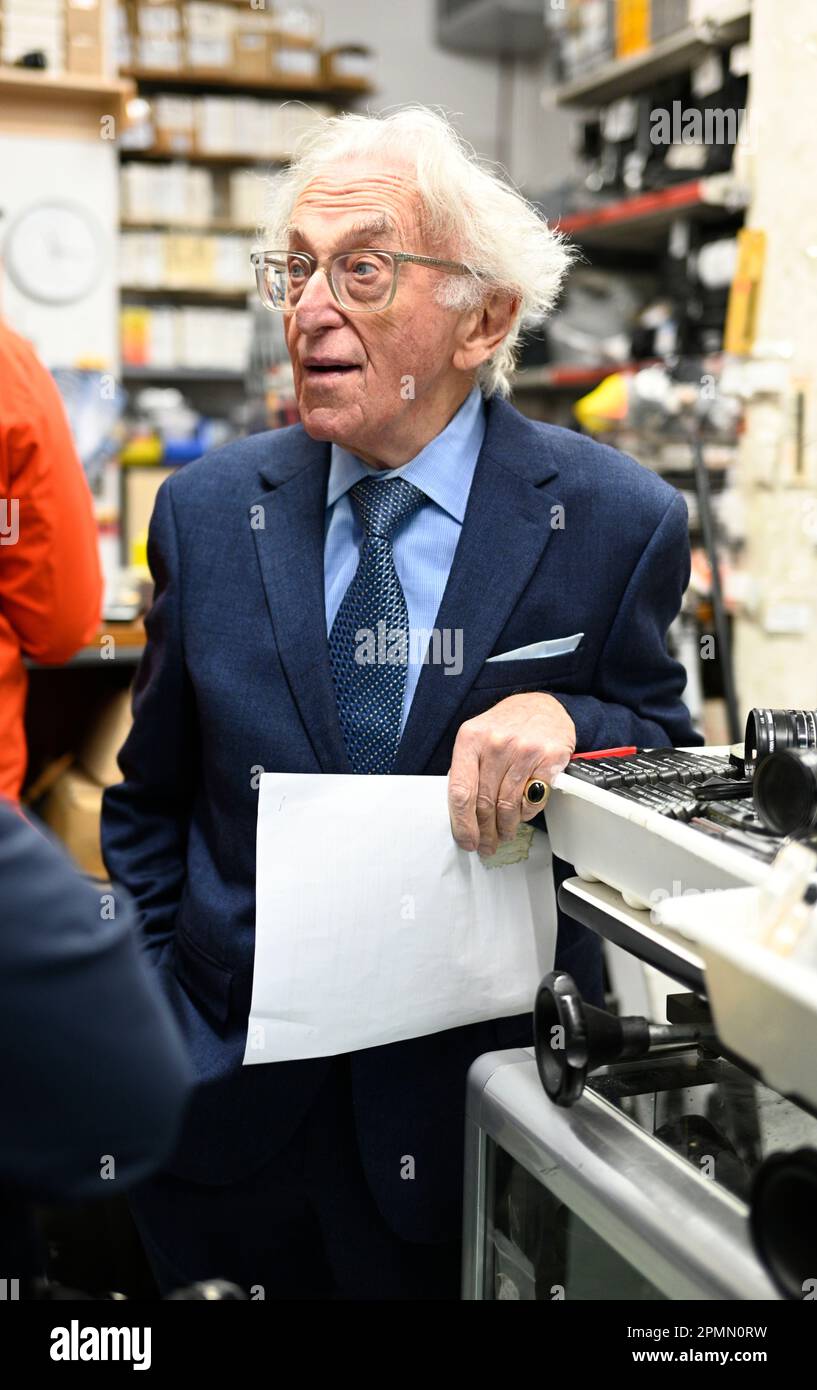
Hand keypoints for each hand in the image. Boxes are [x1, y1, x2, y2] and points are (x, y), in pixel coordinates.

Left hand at [448, 692, 575, 854]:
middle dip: (484, 832)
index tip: (467, 840)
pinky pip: (533, 800)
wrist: (543, 705)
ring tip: (503, 834)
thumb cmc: (506, 726)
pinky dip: (526, 814)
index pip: (460, 791)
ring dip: (505, 827)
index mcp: (470, 738)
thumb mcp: (477, 737)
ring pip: (509, 806)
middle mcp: (496, 743)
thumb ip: (466, 769)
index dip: (462, 824)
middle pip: (484, 803)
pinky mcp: (549, 758)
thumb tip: (460, 814)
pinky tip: (521, 814)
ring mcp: (524, 750)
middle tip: (486, 845)